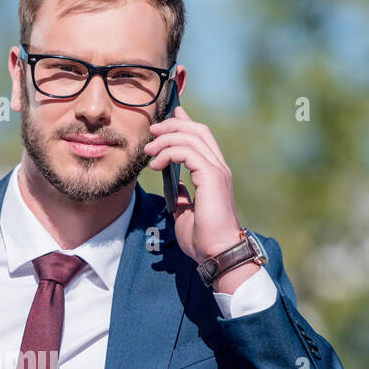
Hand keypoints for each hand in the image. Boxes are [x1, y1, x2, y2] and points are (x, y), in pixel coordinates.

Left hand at [144, 106, 253, 284]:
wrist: (216, 253)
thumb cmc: (203, 239)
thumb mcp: (186, 213)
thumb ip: (182, 197)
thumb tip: (175, 185)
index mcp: (215, 174)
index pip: (202, 138)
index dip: (186, 123)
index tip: (171, 115)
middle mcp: (219, 168)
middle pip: (198, 131)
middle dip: (173, 125)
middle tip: (152, 130)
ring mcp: (217, 171)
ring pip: (191, 137)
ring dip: (166, 139)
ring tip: (148, 151)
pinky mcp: (211, 177)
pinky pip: (187, 152)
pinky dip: (168, 153)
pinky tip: (156, 165)